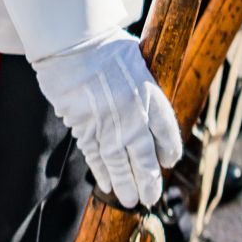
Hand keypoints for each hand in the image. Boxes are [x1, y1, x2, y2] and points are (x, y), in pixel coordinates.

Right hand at [34, 32, 181, 207]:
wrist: (72, 40)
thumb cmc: (104, 45)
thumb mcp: (136, 60)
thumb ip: (144, 87)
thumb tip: (148, 111)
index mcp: (150, 93)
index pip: (166, 131)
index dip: (169, 149)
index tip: (169, 160)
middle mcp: (133, 112)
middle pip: (145, 156)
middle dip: (149, 180)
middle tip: (151, 196)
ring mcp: (108, 123)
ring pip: (120, 163)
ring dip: (126, 184)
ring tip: (130, 201)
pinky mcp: (84, 126)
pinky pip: (95, 156)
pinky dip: (102, 173)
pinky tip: (107, 186)